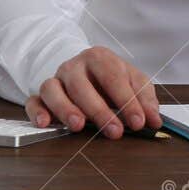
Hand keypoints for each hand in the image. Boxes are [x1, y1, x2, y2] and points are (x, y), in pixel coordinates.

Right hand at [27, 45, 161, 137]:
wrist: (84, 69)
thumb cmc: (111, 78)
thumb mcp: (133, 82)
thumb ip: (145, 99)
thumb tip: (155, 120)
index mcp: (100, 58)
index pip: (113, 76)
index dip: (127, 100)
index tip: (138, 122)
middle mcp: (74, 66)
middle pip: (82, 85)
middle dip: (99, 110)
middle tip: (115, 132)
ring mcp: (56, 79)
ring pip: (53, 90)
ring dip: (65, 109)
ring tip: (79, 126)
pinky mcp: (41, 95)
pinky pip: (33, 101)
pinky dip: (37, 112)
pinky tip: (46, 124)